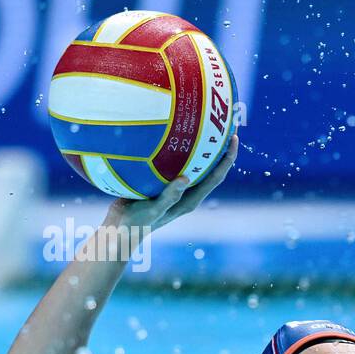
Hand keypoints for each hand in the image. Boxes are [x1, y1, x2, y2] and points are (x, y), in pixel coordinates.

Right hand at [103, 133, 239, 230]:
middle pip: (211, 168)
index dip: (228, 158)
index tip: (234, 137)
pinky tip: (172, 133)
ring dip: (201, 147)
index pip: (216, 177)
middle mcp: (188, 194)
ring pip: (195, 165)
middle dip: (220, 148)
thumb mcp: (153, 210)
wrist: (120, 230)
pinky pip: (176, 164)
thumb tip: (185, 178)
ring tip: (204, 123)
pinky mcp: (163, 185)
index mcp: (190, 200)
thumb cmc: (136, 223)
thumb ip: (169, 196)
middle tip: (224, 123)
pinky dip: (179, 149)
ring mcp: (176, 189)